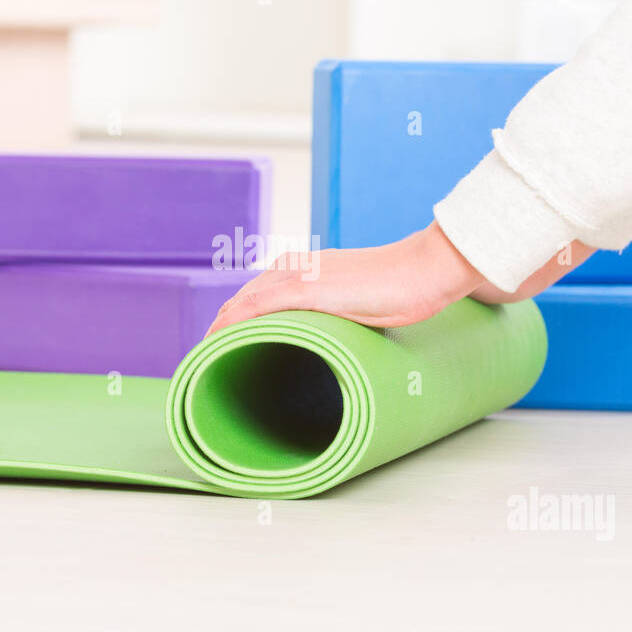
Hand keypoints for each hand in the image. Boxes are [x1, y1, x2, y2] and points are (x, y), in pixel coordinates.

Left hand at [205, 221, 593, 335]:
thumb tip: (337, 345)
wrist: (426, 268)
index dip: (234, 323)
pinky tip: (217, 344)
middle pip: (240, 301)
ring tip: (204, 362)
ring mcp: (297, 277)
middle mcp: (292, 269)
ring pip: (240, 305)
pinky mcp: (306, 290)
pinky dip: (231, 326)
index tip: (222, 349)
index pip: (254, 297)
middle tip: (206, 364)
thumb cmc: (404, 287)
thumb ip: (340, 316)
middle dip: (219, 330)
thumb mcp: (361, 302)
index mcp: (303, 269)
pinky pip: (254, 309)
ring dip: (219, 332)